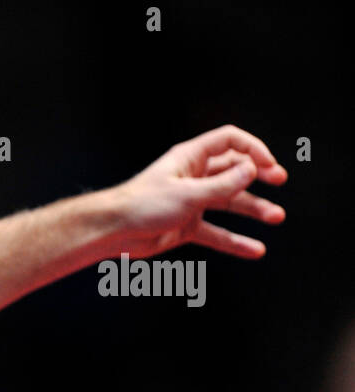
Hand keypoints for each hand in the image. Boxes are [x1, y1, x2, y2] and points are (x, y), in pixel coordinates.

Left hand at [110, 124, 286, 260]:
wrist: (111, 233)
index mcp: (190, 159)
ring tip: (276, 217)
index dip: (253, 149)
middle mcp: (193, 177)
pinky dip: (234, 241)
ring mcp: (191, 202)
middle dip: (258, 176)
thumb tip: (252, 169)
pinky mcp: (186, 226)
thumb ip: (223, 185)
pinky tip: (254, 249)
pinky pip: (216, 233)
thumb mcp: (188, 194)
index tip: (269, 165)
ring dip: (253, 209)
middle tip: (280, 182)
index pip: (229, 141)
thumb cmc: (141, 205)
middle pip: (233, 171)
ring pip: (229, 203)